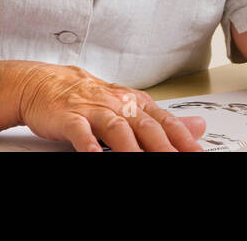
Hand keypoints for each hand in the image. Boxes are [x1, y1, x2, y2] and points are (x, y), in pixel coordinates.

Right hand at [17, 64, 207, 150]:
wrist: (47, 83)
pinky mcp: (70, 117)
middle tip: (177, 161)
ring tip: (142, 164)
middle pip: (147, 127)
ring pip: (117, 130)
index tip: (198, 153)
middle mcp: (119, 105)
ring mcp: (94, 110)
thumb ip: (163, 120)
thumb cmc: (90, 98)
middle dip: (164, 147)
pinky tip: (94, 156)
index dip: (184, 139)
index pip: (166, 122)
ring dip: (131, 149)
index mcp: (136, 103)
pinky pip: (81, 132)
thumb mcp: (130, 106)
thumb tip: (198, 127)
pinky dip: (88, 144)